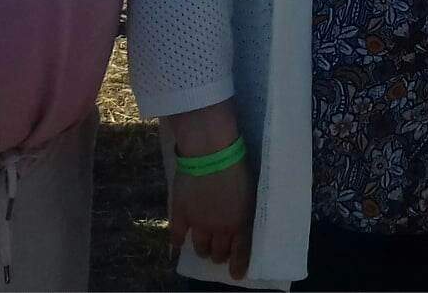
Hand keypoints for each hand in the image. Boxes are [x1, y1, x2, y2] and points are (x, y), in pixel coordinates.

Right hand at [169, 165, 254, 280]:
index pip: (240, 251)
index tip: (236, 274)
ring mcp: (198, 222)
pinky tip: (178, 244)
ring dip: (203, 249)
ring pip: (200, 246)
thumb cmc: (236, 166)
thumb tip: (242, 222)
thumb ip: (244, 210)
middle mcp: (219, 228)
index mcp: (239, 222)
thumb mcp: (250, 191)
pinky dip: (178, 241)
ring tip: (203, 248)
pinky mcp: (180, 213)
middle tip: (219, 252)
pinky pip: (177, 234)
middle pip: (218, 251)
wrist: (210, 153)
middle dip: (219, 254)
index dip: (238, 265)